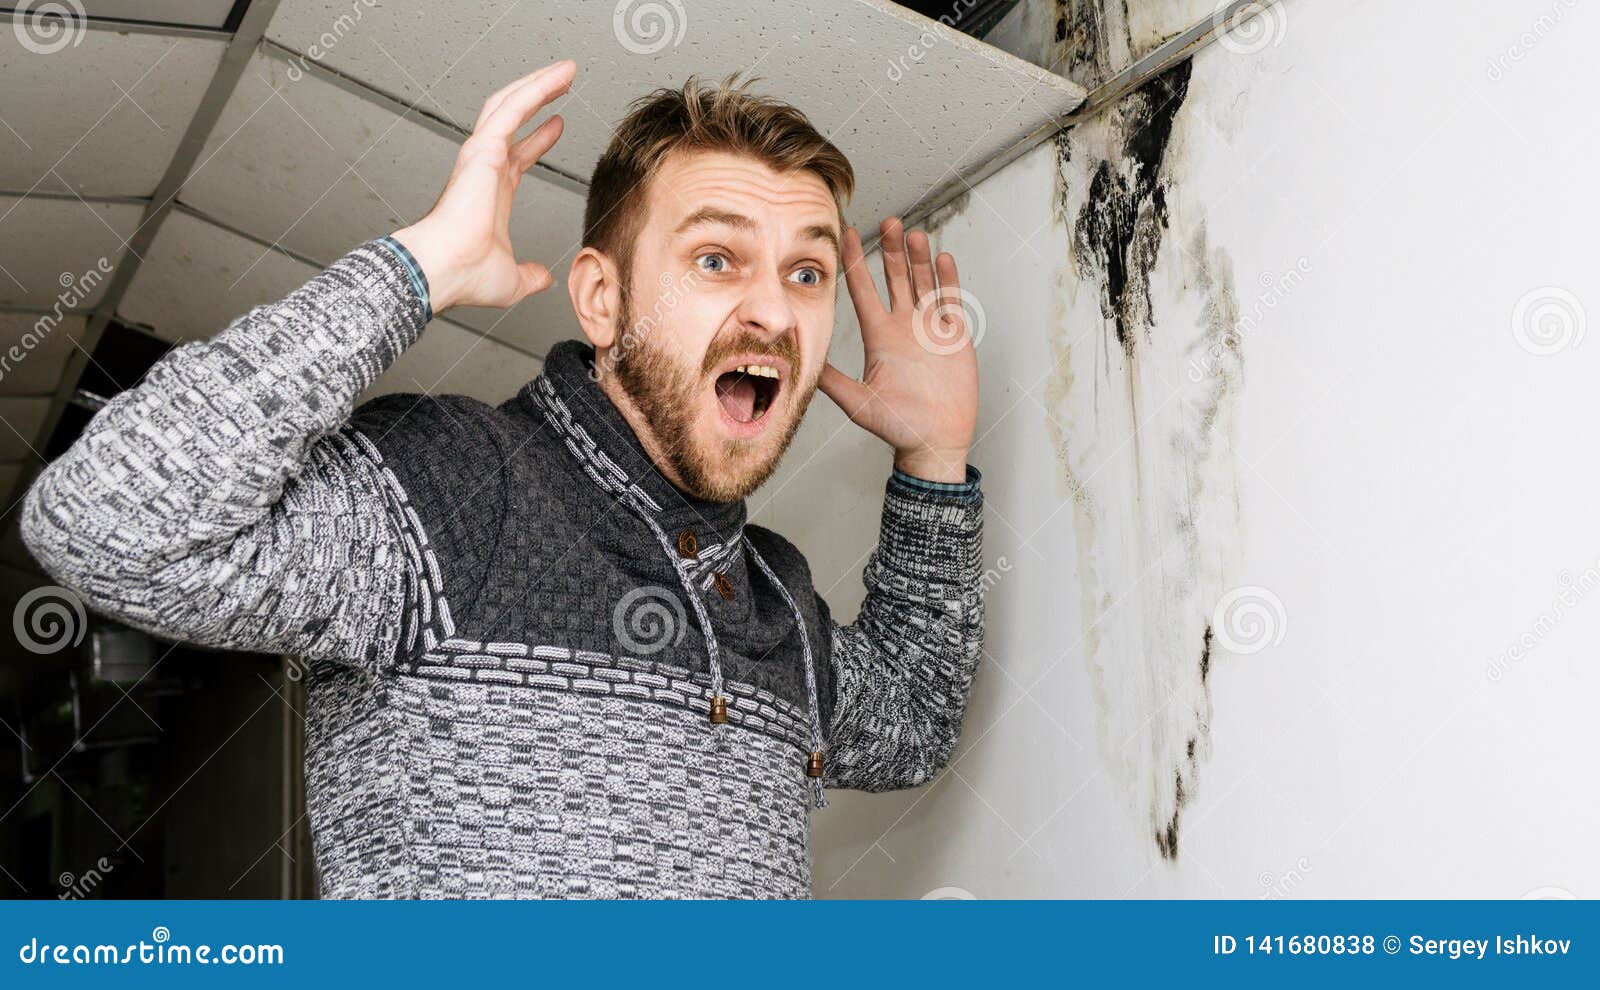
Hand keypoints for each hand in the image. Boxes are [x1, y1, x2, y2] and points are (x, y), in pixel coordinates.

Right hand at [390, 60, 575, 312]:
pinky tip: (559, 77)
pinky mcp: (483, 148)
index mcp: (491, 193)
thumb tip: (543, 279)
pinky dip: (537, 89)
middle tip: (562, 84)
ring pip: (510, 104)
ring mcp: (481, 155)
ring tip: (566, 70)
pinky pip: (513, 108)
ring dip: (539, 84)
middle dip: (537, 98)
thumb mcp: (512, 279)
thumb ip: (530, 276)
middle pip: (512, 120)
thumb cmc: (465, 275)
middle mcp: (484, 169)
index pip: (518, 156)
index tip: (556, 126)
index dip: (538, 139)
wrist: (444, 269)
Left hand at [820, 217, 978, 482]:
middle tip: (889, 221)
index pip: (864, 289)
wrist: (933, 440)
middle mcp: (903, 326)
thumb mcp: (857, 401)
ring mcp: (930, 328)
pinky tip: (942, 257)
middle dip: (891, 249)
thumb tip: (802, 362)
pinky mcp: (954, 336)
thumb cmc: (896, 425)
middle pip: (896, 277)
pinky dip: (947, 279)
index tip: (846, 233)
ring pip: (923, 282)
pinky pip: (951, 300)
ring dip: (918, 258)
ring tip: (913, 234)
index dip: (855, 261)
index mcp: (879, 335)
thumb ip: (831, 380)